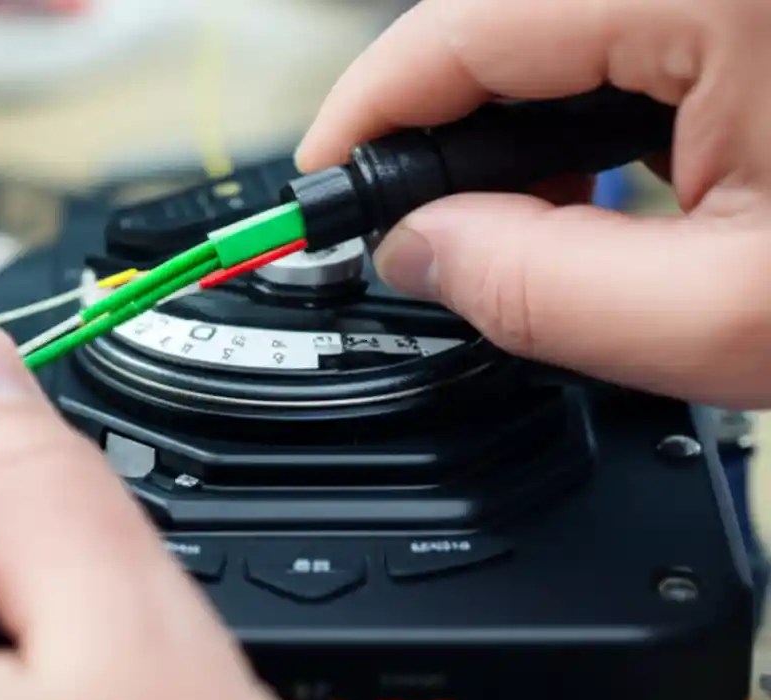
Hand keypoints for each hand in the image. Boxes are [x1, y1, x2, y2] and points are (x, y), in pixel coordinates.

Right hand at [297, 0, 770, 408]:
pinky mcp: (739, 6)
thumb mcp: (722, 316)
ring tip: (520, 217)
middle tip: (416, 227)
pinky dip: (579, 101)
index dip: (367, 109)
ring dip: (512, 119)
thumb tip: (416, 251)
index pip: (468, 22)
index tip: (323, 181)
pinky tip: (595, 173)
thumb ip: (539, 288)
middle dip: (440, 127)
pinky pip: (615, 27)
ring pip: (549, 26)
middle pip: (501, 20)